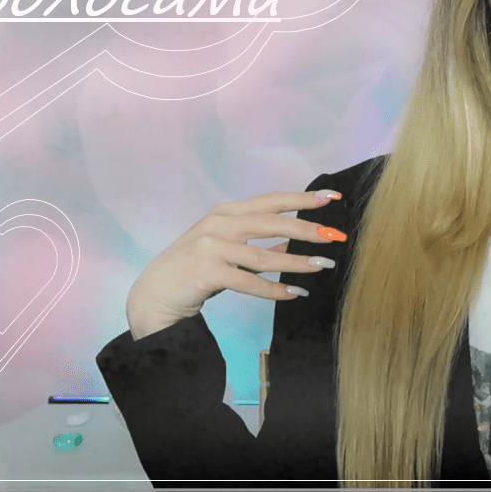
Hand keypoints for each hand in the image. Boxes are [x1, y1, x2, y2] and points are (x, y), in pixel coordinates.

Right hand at [125, 190, 346, 340]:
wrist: (153, 295)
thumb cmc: (194, 271)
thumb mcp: (226, 249)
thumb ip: (257, 243)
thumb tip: (295, 239)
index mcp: (225, 212)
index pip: (271, 201)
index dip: (302, 198)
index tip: (332, 196)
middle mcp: (219, 224)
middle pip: (272, 222)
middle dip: (309, 228)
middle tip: (337, 235)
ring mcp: (210, 246)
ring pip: (264, 254)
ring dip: (297, 261)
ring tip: (324, 265)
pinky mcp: (206, 271)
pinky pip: (249, 281)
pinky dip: (274, 289)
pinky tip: (295, 293)